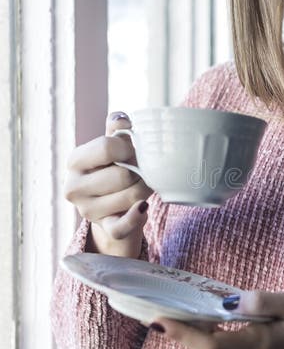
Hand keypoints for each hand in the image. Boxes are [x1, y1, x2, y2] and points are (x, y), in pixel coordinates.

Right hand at [64, 112, 153, 257]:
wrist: (112, 206)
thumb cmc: (112, 169)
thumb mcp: (111, 147)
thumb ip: (117, 130)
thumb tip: (122, 120)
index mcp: (75, 161)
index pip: (107, 147)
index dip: (128, 148)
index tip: (131, 151)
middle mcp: (74, 187)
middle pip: (122, 175)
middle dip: (139, 172)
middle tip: (141, 172)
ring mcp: (87, 210)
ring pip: (131, 197)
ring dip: (145, 189)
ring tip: (142, 185)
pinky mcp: (103, 228)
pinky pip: (122, 226)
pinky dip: (135, 217)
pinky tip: (143, 207)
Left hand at [152, 290, 283, 348]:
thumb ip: (266, 301)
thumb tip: (234, 301)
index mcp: (261, 347)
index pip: (213, 345)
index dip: (182, 334)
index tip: (157, 320)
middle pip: (204, 348)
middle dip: (180, 328)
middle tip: (155, 304)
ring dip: (191, 331)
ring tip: (173, 306)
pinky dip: (206, 334)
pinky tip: (198, 316)